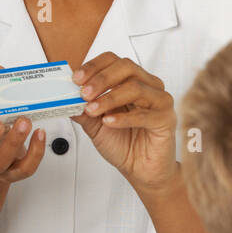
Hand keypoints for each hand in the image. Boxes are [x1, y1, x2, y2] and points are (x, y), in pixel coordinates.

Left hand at [70, 52, 177, 192]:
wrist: (141, 171)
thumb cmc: (125, 145)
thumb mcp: (95, 125)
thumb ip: (83, 109)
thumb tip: (65, 96)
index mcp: (132, 81)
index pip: (114, 61)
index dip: (94, 67)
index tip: (77, 80)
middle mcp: (148, 87)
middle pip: (127, 68)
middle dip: (101, 79)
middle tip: (84, 93)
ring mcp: (160, 101)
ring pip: (136, 87)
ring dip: (110, 98)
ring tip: (93, 110)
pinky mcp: (166, 119)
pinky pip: (145, 114)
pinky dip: (124, 118)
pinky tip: (109, 122)